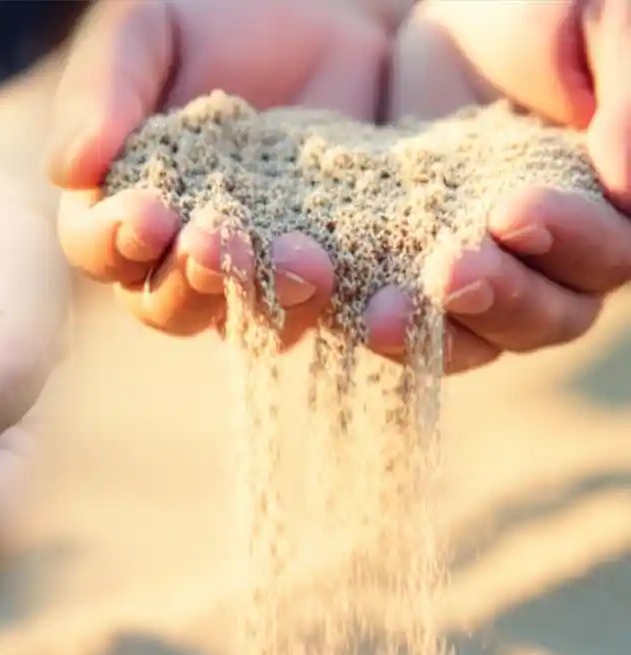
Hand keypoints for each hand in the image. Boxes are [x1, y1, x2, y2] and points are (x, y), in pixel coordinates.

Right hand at [48, 0, 390, 337]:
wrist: (322, 12)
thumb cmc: (211, 17)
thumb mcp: (146, 28)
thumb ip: (101, 86)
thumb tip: (66, 168)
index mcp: (115, 202)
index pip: (94, 244)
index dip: (111, 241)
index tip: (144, 216)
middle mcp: (172, 254)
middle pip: (159, 304)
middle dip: (184, 282)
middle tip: (211, 245)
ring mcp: (248, 271)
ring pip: (238, 318)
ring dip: (262, 302)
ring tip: (298, 264)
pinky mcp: (320, 269)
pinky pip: (319, 309)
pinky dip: (331, 303)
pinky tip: (343, 271)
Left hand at [374, 0, 630, 372]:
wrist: (448, 20)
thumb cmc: (545, 12)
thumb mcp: (595, 24)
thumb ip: (626, 98)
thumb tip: (630, 185)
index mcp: (615, 208)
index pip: (612, 253)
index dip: (571, 241)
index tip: (514, 209)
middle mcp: (556, 260)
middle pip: (545, 315)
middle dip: (500, 297)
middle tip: (449, 272)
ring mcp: (480, 273)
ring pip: (472, 334)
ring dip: (433, 331)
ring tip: (382, 317)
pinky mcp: (406, 271)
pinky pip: (397, 315)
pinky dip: (368, 317)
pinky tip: (340, 306)